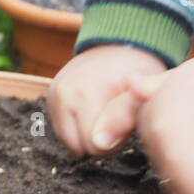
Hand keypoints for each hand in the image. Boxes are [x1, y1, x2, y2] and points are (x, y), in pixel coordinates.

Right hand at [46, 44, 166, 156]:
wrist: (119, 46)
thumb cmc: (137, 73)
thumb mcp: (142, 93)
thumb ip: (125, 119)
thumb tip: (99, 145)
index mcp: (89, 92)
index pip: (95, 147)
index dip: (114, 143)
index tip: (124, 124)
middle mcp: (66, 93)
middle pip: (79, 147)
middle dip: (98, 142)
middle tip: (115, 121)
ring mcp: (55, 93)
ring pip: (69, 142)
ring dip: (86, 137)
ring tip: (103, 116)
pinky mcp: (51, 96)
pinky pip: (62, 131)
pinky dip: (77, 128)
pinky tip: (91, 112)